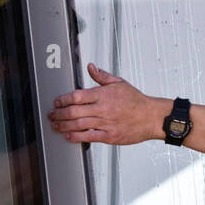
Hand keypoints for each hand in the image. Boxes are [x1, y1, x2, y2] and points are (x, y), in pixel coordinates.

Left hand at [48, 63, 164, 144]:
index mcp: (103, 95)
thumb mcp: (119, 83)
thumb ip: (102, 76)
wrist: (151, 117)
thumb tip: (90, 68)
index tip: (57, 102)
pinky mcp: (109, 136)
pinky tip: (69, 136)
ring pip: (78, 125)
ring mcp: (105, 123)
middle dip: (58, 114)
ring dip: (63, 126)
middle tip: (52, 115)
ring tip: (55, 126)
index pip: (76, 96)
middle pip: (73, 111)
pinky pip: (88, 137)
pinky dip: (76, 137)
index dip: (62, 100)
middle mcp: (102, 109)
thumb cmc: (137, 102)